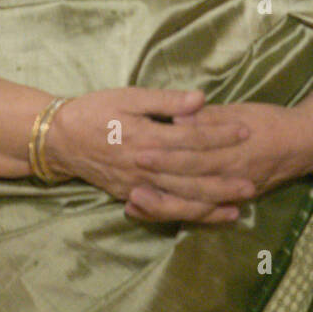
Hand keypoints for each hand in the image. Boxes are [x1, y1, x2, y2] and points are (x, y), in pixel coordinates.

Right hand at [45, 87, 251, 223]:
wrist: (59, 139)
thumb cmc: (95, 111)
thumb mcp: (128, 97)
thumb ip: (165, 101)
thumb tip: (199, 100)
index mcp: (146, 137)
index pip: (191, 138)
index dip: (219, 135)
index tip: (244, 131)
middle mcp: (144, 166)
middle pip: (191, 174)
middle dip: (223, 177)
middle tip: (253, 178)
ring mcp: (137, 186)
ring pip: (181, 197)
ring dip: (212, 202)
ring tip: (240, 202)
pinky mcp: (131, 196)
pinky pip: (166, 209)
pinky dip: (189, 213)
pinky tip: (210, 214)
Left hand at [119, 86, 312, 220]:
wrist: (303, 143)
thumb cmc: (269, 121)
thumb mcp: (240, 111)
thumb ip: (209, 117)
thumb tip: (180, 118)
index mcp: (231, 149)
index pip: (193, 153)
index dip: (166, 153)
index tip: (140, 148)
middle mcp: (230, 176)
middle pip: (188, 181)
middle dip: (158, 179)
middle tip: (128, 175)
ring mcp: (229, 192)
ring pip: (192, 203)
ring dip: (162, 203)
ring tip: (133, 200)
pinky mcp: (230, 201)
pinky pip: (199, 212)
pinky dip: (175, 213)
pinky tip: (150, 210)